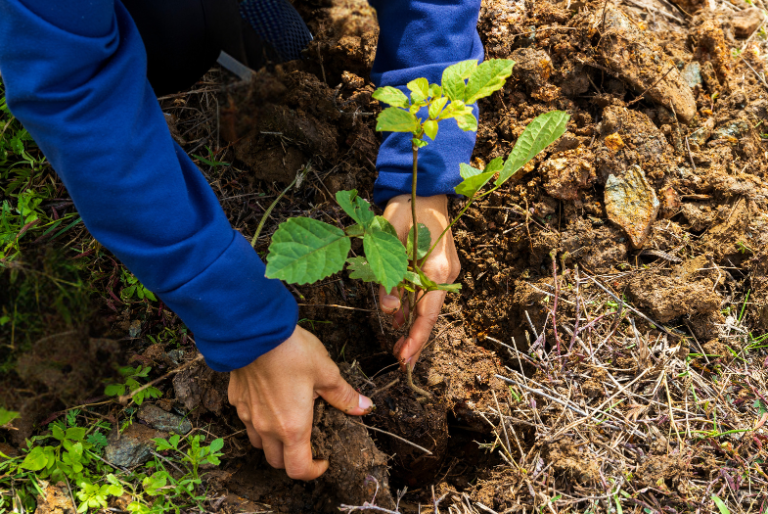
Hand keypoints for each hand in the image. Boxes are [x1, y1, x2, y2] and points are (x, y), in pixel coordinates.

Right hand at [228, 326, 371, 479]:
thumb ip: (343, 395)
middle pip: (276, 461)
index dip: (313, 472)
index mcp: (292, 427)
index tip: (323, 461)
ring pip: (259, 443)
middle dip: (293, 459)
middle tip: (309, 443)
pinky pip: (247, 420)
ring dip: (274, 442)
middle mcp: (267, 428)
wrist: (254, 331)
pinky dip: (259, 420)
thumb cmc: (292, 352)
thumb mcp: (326, 372)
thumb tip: (364, 407)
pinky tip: (270, 400)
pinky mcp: (236, 400)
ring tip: (289, 422)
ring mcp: (248, 415)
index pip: (298, 469)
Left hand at [380, 194, 460, 366]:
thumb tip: (390, 311)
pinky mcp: (438, 267)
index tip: (404, 358)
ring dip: (413, 326)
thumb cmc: (405, 208)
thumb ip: (388, 276)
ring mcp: (444, 271)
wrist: (424, 188)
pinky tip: (401, 322)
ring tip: (399, 348)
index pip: (427, 313)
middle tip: (402, 363)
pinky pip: (426, 293)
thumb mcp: (389, 239)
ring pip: (427, 306)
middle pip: (430, 315)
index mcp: (437, 268)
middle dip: (416, 340)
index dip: (416, 338)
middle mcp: (446, 273)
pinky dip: (414, 309)